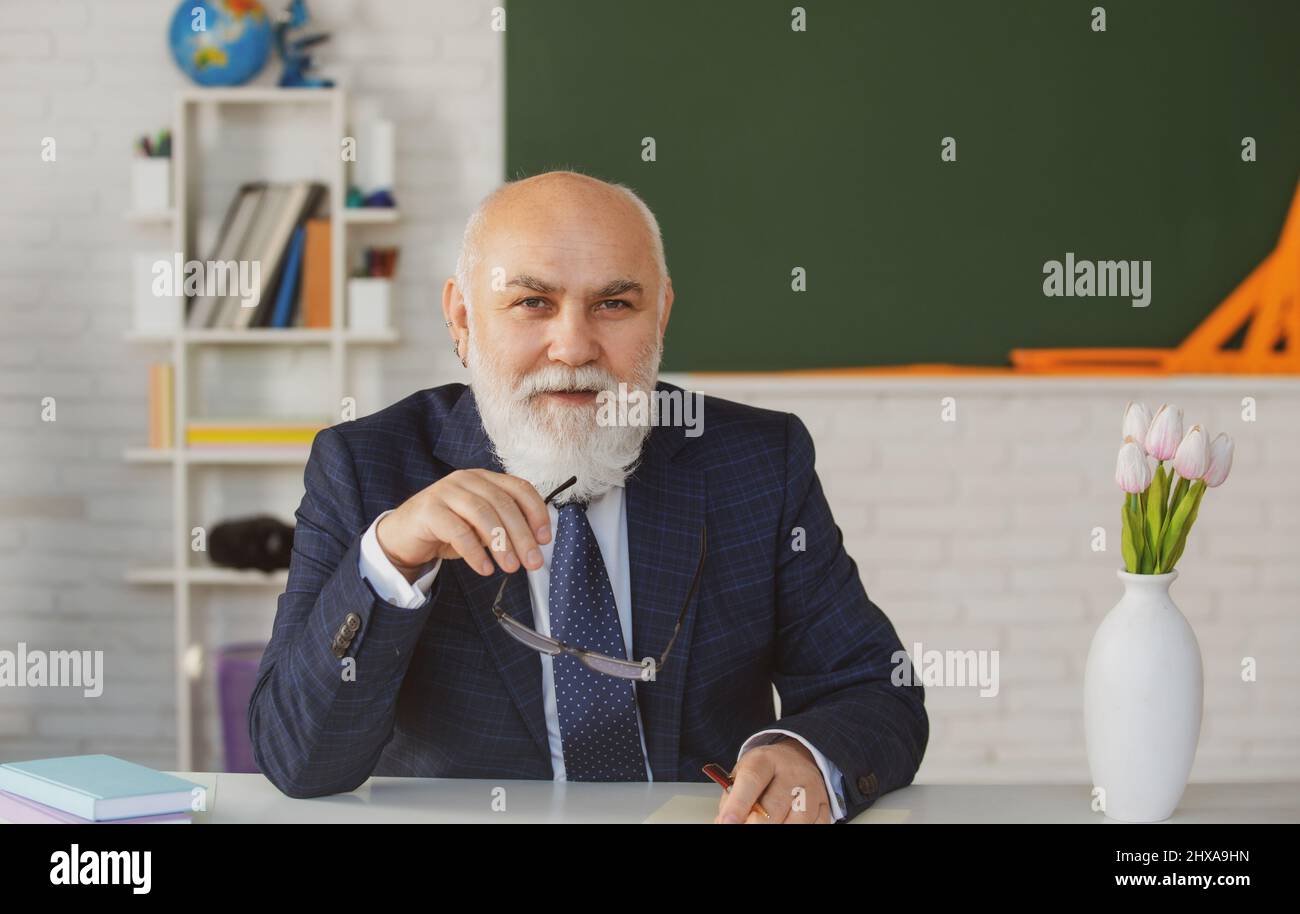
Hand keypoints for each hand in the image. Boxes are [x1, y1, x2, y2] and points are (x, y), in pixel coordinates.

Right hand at [375, 469, 550, 580]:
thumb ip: (504, 527)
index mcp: (485, 479)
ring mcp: (446, 491)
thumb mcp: (481, 526)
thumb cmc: (448, 529)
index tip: (544, 538)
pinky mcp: (429, 509)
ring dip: (501, 544)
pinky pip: (458, 531)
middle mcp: (467, 479)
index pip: (519, 488)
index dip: (536, 512)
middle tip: (532, 561)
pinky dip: (475, 552)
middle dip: (522, 535)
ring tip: (511, 567)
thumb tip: (535, 544)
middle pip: (503, 503)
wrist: (404, 535)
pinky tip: (484, 568)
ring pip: (483, 514)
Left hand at [714, 736, 832, 823]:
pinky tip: (786, 823)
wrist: (798, 757)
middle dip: (756, 825)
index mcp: (765, 760)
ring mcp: (812, 788)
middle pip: (774, 807)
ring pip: (797, 821)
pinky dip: (798, 830)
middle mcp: (792, 772)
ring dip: (779, 828)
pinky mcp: (825, 804)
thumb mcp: (743, 774)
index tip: (727, 822)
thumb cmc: (765, 771)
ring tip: (767, 825)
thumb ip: (732, 799)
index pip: (751, 780)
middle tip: (746, 826)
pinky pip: (816, 825)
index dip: (738, 805)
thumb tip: (724, 822)